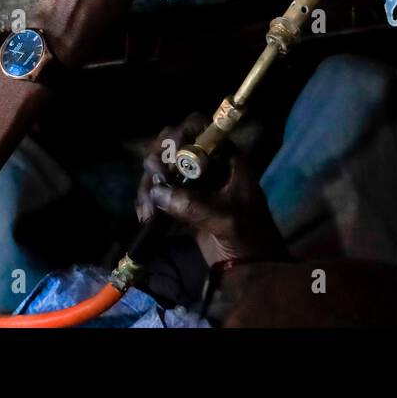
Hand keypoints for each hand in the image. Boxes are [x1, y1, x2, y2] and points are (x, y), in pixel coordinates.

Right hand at [136, 114, 288, 265]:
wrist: (250, 268)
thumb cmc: (249, 238)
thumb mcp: (227, 219)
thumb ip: (194, 205)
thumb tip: (159, 193)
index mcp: (225, 158)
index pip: (198, 129)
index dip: (180, 135)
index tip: (169, 155)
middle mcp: (206, 165)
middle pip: (172, 147)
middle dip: (158, 162)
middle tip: (154, 181)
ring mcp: (192, 184)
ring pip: (161, 170)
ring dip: (149, 187)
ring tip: (147, 213)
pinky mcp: (181, 204)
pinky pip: (158, 193)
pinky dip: (149, 201)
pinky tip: (146, 218)